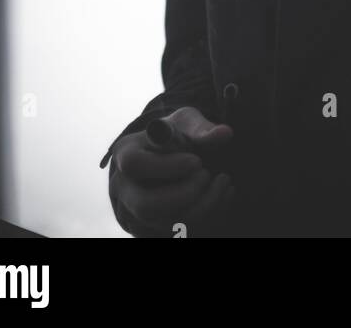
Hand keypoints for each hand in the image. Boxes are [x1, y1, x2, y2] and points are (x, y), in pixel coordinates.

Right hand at [110, 106, 234, 236]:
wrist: (174, 156)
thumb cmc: (176, 135)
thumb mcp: (186, 122)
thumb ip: (201, 128)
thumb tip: (224, 134)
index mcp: (126, 152)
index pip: (134, 165)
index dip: (167, 167)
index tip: (197, 161)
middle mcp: (125, 186)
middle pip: (145, 205)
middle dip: (184, 194)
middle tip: (207, 174)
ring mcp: (138, 211)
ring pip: (165, 222)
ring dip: (203, 205)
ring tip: (223, 180)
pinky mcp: (156, 226)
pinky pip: (180, 229)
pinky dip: (208, 213)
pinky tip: (224, 193)